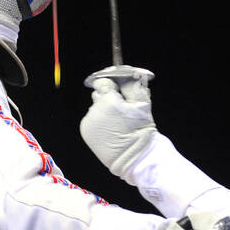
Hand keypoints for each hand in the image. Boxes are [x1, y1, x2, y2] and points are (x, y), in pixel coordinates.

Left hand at [80, 65, 157, 179]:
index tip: (118, 88)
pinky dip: (99, 121)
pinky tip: (111, 130)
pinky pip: (92, 119)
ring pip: (95, 107)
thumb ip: (132, 83)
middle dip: (109, 98)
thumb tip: (126, 71)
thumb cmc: (141, 130)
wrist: (135, 157)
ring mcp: (89, 121)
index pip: (102, 80)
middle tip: (122, 109)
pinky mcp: (86, 131)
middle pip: (98, 94)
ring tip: (117, 122)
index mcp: (108, 100)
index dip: (111, 83)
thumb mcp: (143, 103)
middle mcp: (95, 109)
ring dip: (104, 110)